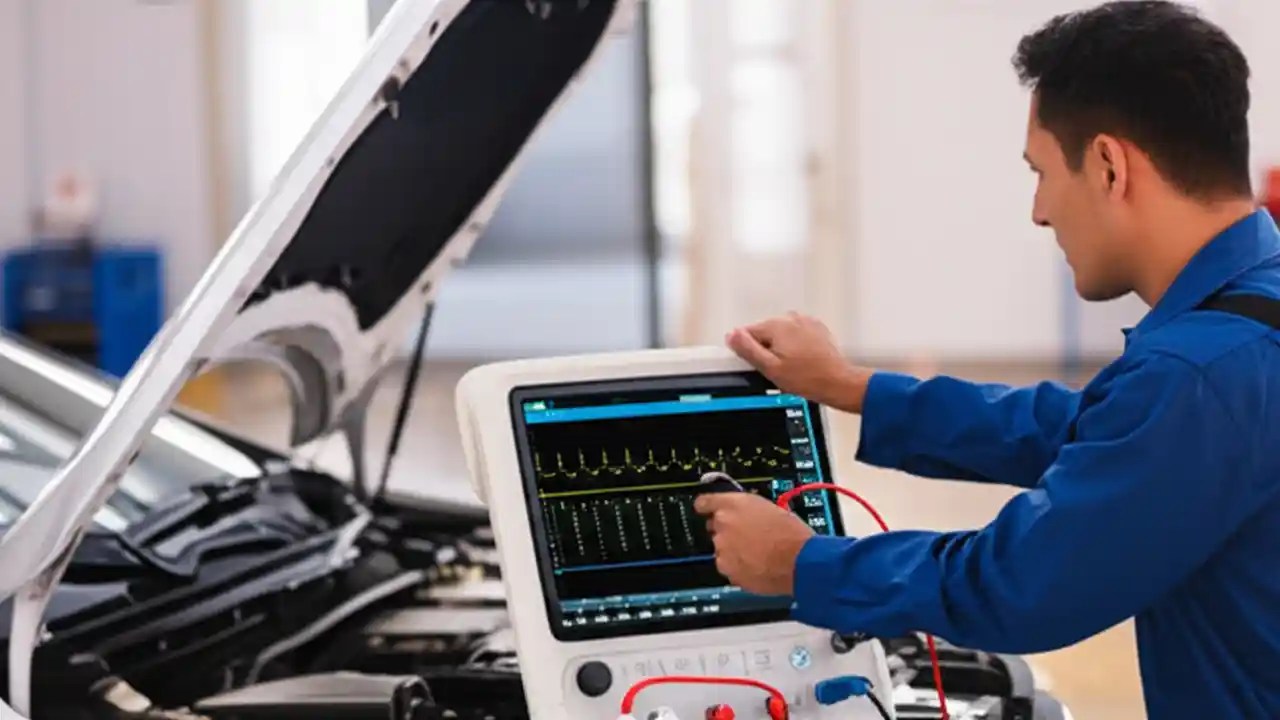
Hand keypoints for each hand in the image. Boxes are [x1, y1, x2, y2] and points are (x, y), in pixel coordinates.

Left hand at [693, 492, 813, 595]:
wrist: (800, 561)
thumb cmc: (792, 534)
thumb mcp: (771, 508)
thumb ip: (748, 509)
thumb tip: (743, 515)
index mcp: (733, 504)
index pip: (704, 502)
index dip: (706, 507)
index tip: (706, 510)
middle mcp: (723, 524)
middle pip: (715, 527)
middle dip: (727, 531)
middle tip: (748, 536)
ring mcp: (722, 549)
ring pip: (722, 548)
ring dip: (733, 550)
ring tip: (758, 554)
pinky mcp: (727, 570)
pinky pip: (728, 566)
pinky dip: (738, 567)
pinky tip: (757, 566)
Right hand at [726, 312, 871, 412]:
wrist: (837, 382)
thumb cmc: (808, 378)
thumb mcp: (770, 368)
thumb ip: (747, 349)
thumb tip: (732, 335)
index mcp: (777, 325)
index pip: (747, 333)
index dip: (749, 352)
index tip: (758, 365)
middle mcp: (792, 318)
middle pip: (765, 333)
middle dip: (766, 350)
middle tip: (777, 370)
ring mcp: (806, 322)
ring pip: (781, 334)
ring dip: (781, 349)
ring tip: (792, 367)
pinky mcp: (816, 329)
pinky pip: (797, 336)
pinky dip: (796, 347)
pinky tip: (802, 362)